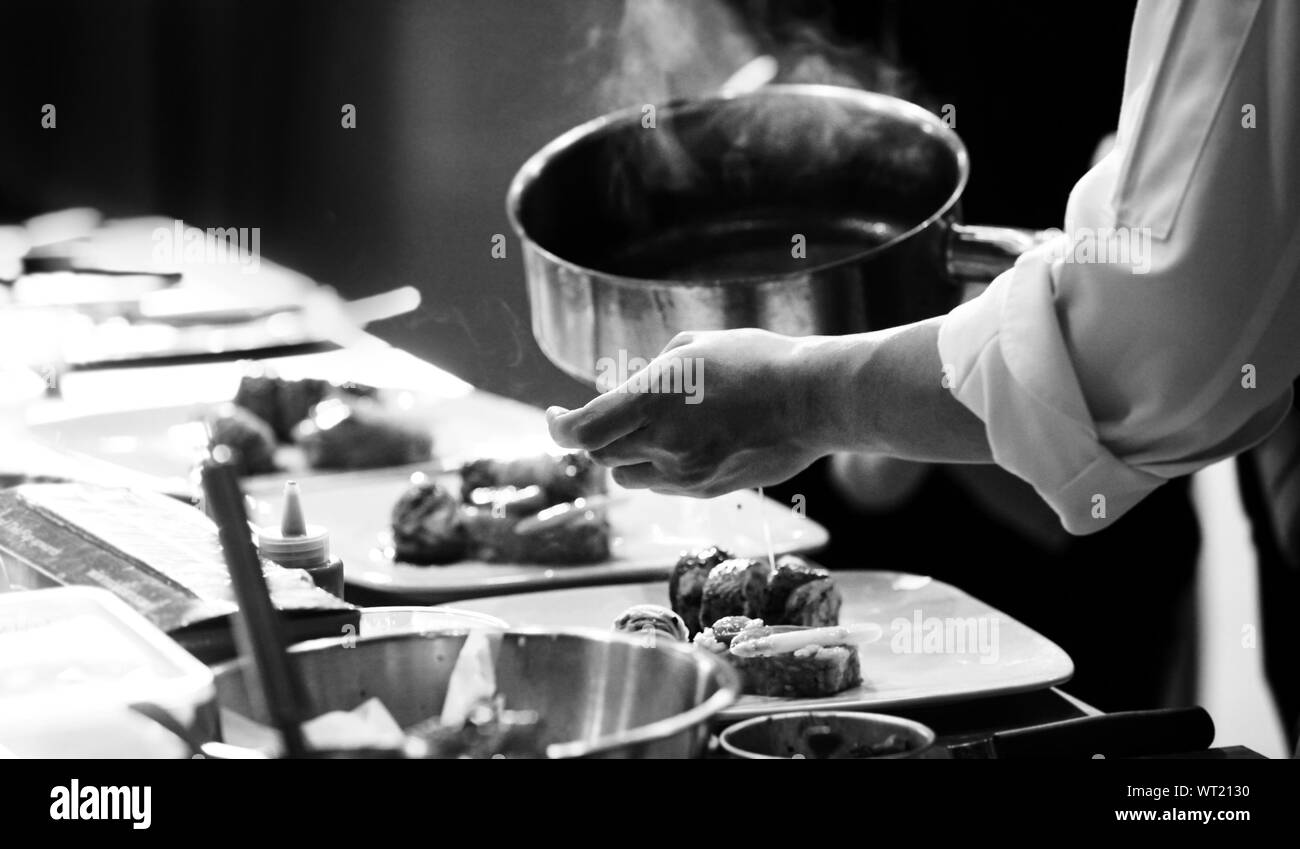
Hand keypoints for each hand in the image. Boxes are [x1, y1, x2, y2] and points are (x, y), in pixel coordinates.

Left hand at [546, 329, 829, 496]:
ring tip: (652, 429)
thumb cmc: (758, 360)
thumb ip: (653, 371)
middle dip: (596, 437)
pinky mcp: (709, 490)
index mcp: (653, 400)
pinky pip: (665, 486)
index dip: (558, 428)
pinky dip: (660, 468)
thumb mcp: (695, 345)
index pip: (583, 432)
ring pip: (630, 477)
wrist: (814, 399)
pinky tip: (684, 443)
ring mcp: (687, 473)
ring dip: (628, 456)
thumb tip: (633, 388)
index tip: (555, 415)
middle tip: (603, 416)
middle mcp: (664, 442)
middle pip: (602, 457)